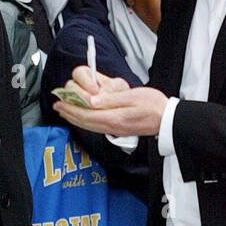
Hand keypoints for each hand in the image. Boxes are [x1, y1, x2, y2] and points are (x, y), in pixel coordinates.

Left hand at [54, 65, 168, 137]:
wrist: (168, 119)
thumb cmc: (154, 106)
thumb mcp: (133, 96)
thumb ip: (111, 99)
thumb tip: (92, 100)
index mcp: (115, 118)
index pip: (87, 115)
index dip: (71, 109)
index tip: (60, 103)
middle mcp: (113, 126)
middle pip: (85, 122)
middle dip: (69, 114)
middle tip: (58, 106)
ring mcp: (116, 129)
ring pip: (90, 125)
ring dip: (75, 118)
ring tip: (65, 111)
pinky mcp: (119, 128)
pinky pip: (97, 126)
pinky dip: (86, 121)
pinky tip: (82, 116)